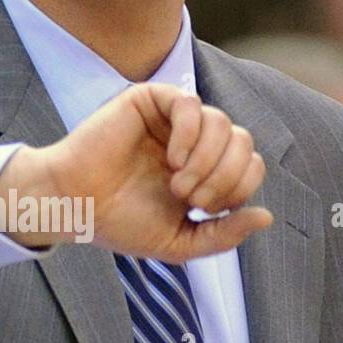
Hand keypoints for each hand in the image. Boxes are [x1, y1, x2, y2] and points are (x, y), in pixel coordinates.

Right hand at [0, 84, 272, 262]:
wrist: (76, 205)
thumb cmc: (120, 223)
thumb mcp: (180, 242)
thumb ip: (223, 235)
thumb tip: (266, 217)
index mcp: (204, 170)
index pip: (250, 164)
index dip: (239, 188)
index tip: (203, 210)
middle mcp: (193, 141)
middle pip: (243, 141)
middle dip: (225, 177)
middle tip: (191, 199)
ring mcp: (173, 120)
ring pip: (223, 123)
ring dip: (208, 161)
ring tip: (178, 184)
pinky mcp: (151, 100)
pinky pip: (191, 104)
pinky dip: (190, 135)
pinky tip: (170, 158)